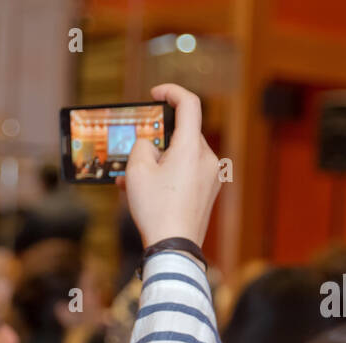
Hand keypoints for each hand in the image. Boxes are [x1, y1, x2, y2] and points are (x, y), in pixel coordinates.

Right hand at [120, 84, 221, 248]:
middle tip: (135, 153)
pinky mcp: (210, 192)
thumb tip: (149, 144)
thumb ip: (141, 146)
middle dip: (157, 141)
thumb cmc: (155, 209)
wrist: (174, 247)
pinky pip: (188, 173)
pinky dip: (169, 175)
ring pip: (182, 156)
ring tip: (133, 180)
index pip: (189, 104)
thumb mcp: (136, 171)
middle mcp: (208, 158)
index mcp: (192, 147)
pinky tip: (148, 191)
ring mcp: (212, 176)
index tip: (156, 94)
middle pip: (182, 135)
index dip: (172, 92)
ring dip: (159, 162)